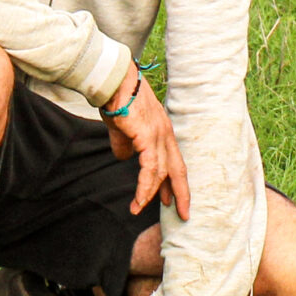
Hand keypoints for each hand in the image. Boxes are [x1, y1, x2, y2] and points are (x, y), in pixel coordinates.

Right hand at [104, 73, 192, 219]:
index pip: (173, 161)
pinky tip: (139, 199)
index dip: (173, 181)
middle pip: (178, 169)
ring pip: (162, 172)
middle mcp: (165, 134)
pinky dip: (145, 186)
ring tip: (138, 209)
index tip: (172, 199)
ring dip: (150, 194)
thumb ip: (125, 143)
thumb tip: (123, 157)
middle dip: (181, 193)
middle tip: (182, 214)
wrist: (114, 81)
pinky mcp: (148, 137)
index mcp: (162, 131)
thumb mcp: (123, 128)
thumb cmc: (117, 99)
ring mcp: (158, 135)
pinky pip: (151, 169)